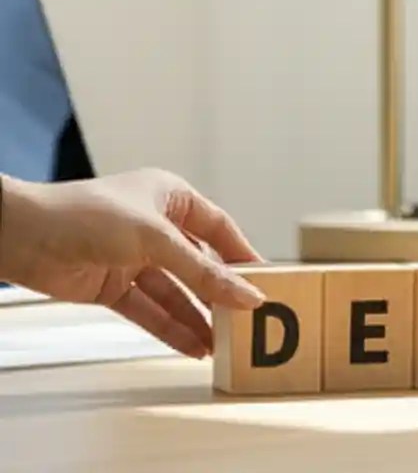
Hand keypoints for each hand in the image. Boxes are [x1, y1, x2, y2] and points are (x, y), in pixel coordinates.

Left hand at [0, 168, 265, 357]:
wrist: (19, 235)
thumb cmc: (87, 215)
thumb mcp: (156, 239)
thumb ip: (204, 272)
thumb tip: (248, 296)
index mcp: (171, 197)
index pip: (220, 229)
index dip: (243, 256)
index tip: (266, 283)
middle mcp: (155, 227)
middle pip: (199, 265)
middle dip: (220, 294)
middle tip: (247, 320)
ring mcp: (133, 258)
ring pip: (176, 292)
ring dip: (198, 317)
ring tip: (224, 344)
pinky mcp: (113, 286)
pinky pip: (150, 310)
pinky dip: (170, 328)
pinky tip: (193, 347)